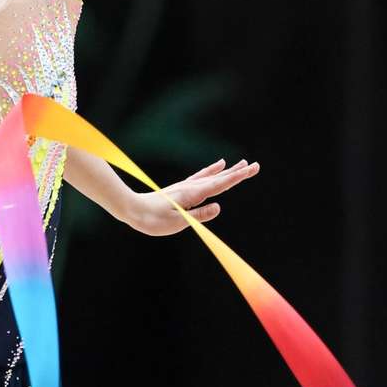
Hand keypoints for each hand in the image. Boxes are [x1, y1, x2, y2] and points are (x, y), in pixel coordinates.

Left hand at [131, 158, 259, 236]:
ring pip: (211, 176)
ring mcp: (185, 186)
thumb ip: (198, 215)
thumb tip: (219, 207)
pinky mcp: (180, 189)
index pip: (219, 185)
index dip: (237, 177)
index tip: (252, 169)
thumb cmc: (152, 220)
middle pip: (219, 178)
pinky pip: (200, 177)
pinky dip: (211, 171)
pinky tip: (216, 167)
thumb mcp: (177, 222)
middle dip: (237, 172)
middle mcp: (190, 187)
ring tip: (241, 164)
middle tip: (256, 165)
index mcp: (192, 195)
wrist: (131, 209)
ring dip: (227, 171)